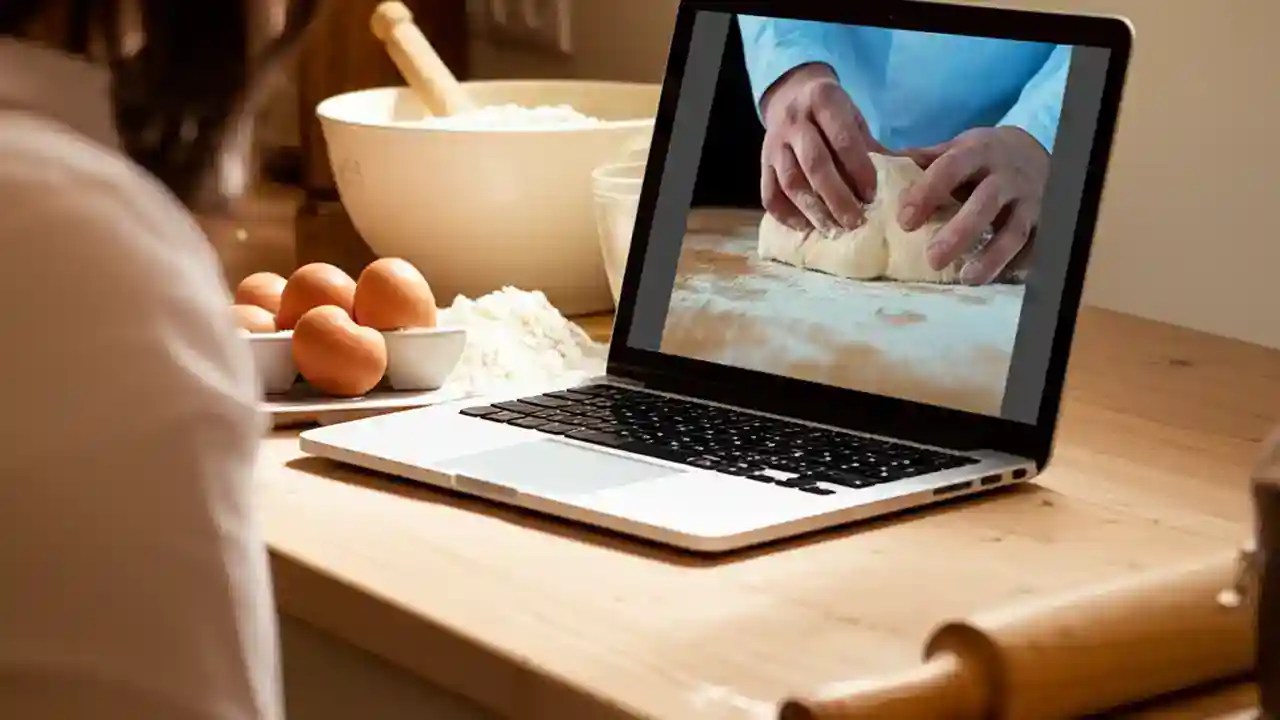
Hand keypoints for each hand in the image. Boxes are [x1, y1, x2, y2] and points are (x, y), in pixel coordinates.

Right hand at [760, 63, 887, 233]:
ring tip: (832, 229)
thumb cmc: (832, 114)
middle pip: (815, 164)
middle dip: (837, 196)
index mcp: (823, 101)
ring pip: (790, 182)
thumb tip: (910, 178)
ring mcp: (774, 144)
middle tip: (855, 221)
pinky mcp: (762, 163)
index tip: (872, 195)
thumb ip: (874, 148)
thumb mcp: (854, 119)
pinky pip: (769, 193)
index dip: (858, 169)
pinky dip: (785, 214)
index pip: (842, 140)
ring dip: (813, 210)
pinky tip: (804, 227)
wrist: (791, 95)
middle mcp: (794, 121)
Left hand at [899, 127, 1049, 284]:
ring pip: (1015, 230)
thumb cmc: (981, 157)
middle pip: (985, 202)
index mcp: (977, 152)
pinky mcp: (1046, 221)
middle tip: (931, 259)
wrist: (1035, 150)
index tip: (904, 222)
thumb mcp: (954, 149)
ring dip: (992, 256)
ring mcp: (1030, 199)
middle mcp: (1007, 175)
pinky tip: (999, 281)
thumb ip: (919, 160)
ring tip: (967, 278)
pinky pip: (1037, 246)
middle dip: (959, 232)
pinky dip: (1020, 264)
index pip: (950, 168)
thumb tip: (871, 163)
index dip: (927, 193)